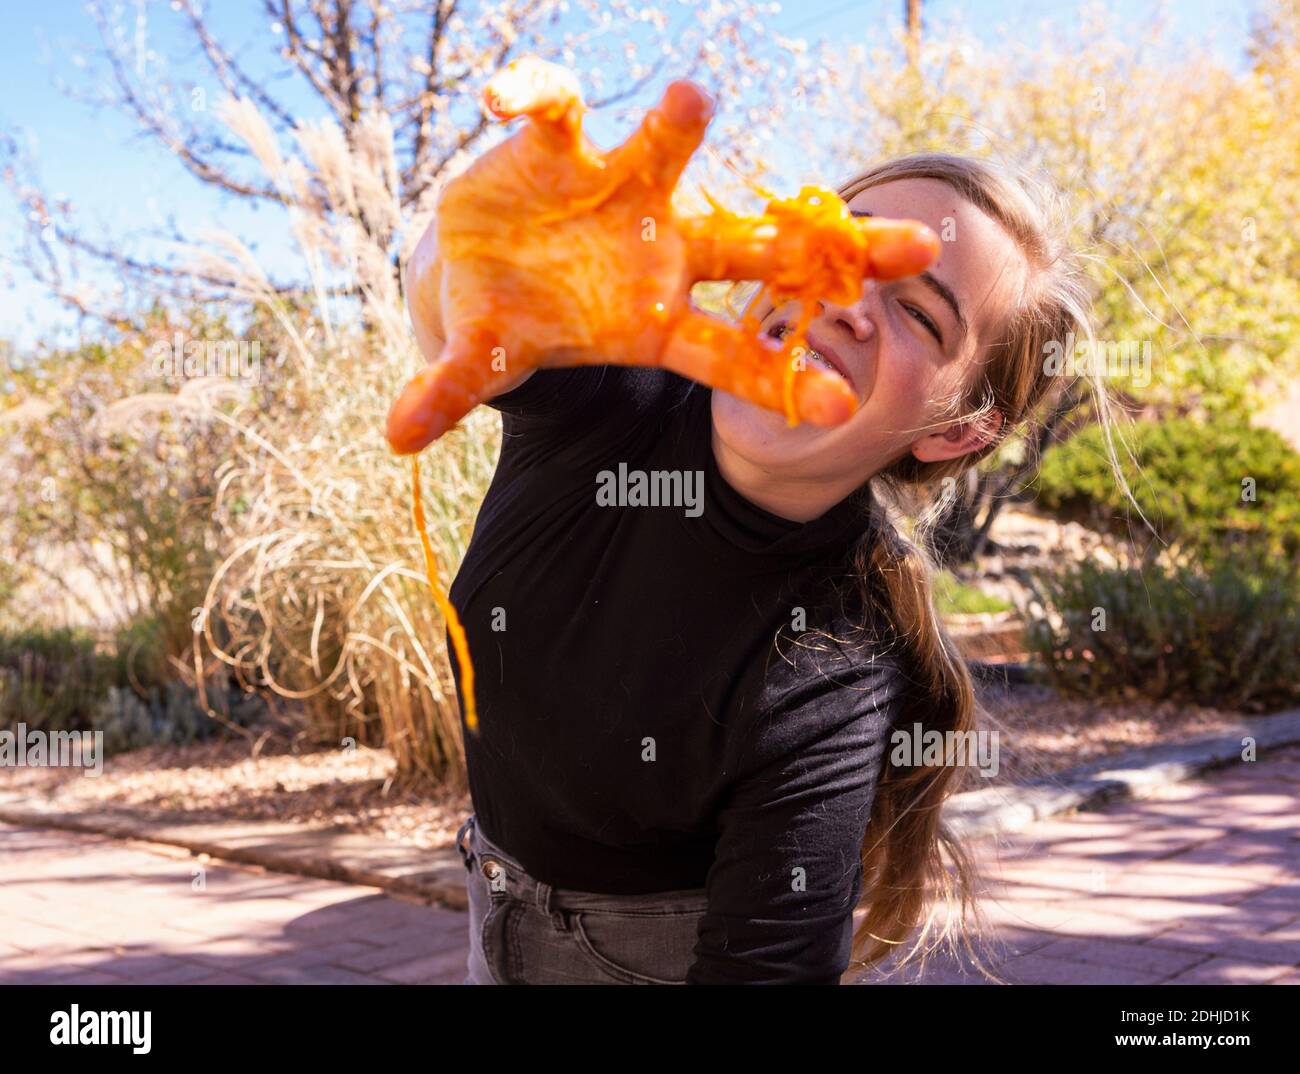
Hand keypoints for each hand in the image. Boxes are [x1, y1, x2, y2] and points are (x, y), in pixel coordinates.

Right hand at [387, 56, 939, 454]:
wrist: (491, 251)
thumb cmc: (520, 314)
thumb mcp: (494, 357)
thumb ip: (457, 388)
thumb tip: (390, 439)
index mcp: (655, 315)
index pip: (729, 352)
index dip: (775, 378)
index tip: (841, 405)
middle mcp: (659, 242)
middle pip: (760, 244)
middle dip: (832, 247)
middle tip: (919, 250)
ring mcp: (620, 183)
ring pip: (666, 152)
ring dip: (676, 127)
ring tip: (690, 100)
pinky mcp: (564, 137)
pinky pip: (553, 106)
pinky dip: (527, 97)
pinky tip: (501, 99)